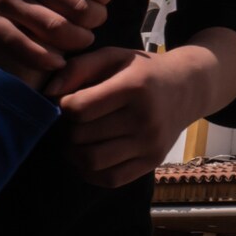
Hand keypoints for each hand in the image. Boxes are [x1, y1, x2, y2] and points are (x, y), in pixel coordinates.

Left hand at [50, 46, 216, 186]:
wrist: (187, 88)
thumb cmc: (143, 71)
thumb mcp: (113, 56)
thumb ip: (78, 68)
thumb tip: (48, 94)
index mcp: (135, 87)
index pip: (80, 108)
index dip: (64, 106)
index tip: (69, 102)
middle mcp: (145, 118)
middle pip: (82, 136)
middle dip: (67, 130)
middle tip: (70, 122)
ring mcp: (150, 144)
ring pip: (92, 161)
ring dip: (73, 153)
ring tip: (75, 140)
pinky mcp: (152, 162)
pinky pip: (110, 179)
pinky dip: (90, 172)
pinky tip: (89, 156)